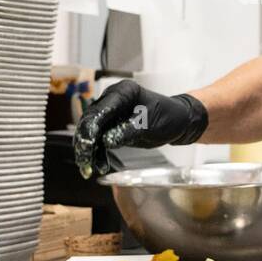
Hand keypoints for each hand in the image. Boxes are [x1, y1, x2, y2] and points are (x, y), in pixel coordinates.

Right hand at [73, 80, 208, 177]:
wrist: (178, 122)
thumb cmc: (169, 116)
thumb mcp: (151, 124)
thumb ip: (128, 130)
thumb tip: (106, 141)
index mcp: (124, 92)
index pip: (101, 109)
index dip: (91, 127)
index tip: (88, 145)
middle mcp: (113, 98)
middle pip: (90, 120)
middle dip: (85, 142)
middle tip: (84, 161)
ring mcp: (110, 112)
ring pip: (91, 131)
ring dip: (88, 150)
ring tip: (89, 168)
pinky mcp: (111, 125)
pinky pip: (99, 139)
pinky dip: (97, 152)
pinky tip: (99, 165)